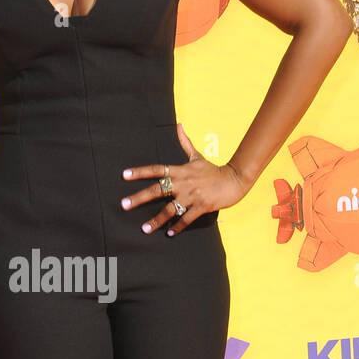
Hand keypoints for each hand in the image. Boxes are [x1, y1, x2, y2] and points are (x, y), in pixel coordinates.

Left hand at [121, 123, 248, 235]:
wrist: (234, 179)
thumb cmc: (213, 170)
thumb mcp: (197, 156)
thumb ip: (185, 142)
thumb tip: (178, 125)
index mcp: (180, 170)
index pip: (156, 170)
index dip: (140, 172)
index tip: (125, 175)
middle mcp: (183, 182)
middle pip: (157, 190)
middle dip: (139, 198)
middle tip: (124, 205)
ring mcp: (192, 195)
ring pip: (170, 209)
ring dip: (156, 220)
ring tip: (144, 229)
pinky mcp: (202, 206)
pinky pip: (187, 218)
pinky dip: (178, 227)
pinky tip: (169, 233)